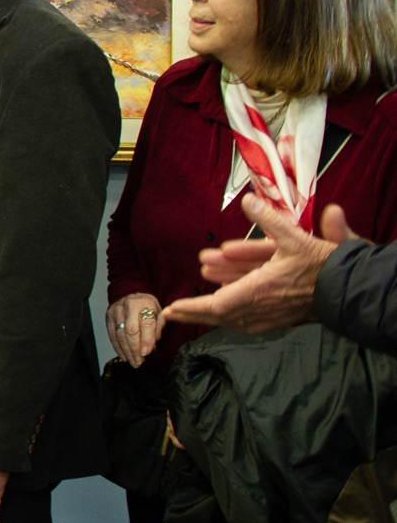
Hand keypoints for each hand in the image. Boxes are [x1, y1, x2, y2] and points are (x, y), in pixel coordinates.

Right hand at [104, 293, 162, 366]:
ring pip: (120, 335)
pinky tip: (124, 356)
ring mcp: (116, 312)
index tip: (147, 353)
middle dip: (135, 349)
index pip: (146, 324)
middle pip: (131, 331)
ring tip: (133, 362)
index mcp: (145, 304)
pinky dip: (118, 348)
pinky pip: (112, 335)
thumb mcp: (158, 313)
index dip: (147, 340)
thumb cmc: (146, 306)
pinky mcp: (109, 317)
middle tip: (139, 361)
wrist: (130, 294)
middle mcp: (129, 306)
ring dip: (126, 351)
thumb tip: (150, 347)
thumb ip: (157, 329)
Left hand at [162, 195, 353, 333]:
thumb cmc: (323, 266)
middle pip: (218, 315)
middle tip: (172, 312)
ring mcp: (270, 317)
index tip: (172, 309)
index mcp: (260, 291)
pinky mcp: (278, 320)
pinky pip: (246, 322)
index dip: (192, 307)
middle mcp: (261, 308)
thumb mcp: (295, 238)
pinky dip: (230, 316)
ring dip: (209, 311)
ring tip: (188, 308)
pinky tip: (221, 312)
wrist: (350, 290)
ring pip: (231, 318)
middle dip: (193, 312)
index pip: (216, 305)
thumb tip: (249, 200)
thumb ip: (269, 219)